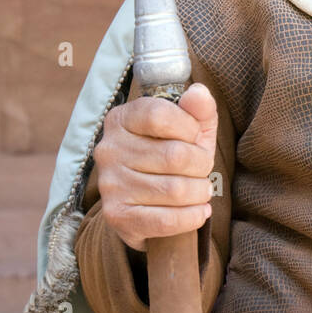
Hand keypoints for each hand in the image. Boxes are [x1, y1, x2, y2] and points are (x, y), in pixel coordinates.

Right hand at [92, 82, 217, 251]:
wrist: (146, 203)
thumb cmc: (171, 156)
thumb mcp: (189, 129)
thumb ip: (198, 108)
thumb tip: (198, 92)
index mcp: (122, 119)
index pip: (159, 115)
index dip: (189, 128)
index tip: (195, 138)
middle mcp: (109, 149)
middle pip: (174, 155)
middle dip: (201, 165)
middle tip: (202, 170)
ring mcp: (110, 184)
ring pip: (174, 190)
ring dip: (200, 192)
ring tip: (201, 191)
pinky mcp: (117, 216)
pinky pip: (165, 220)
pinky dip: (192, 217)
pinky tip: (199, 211)